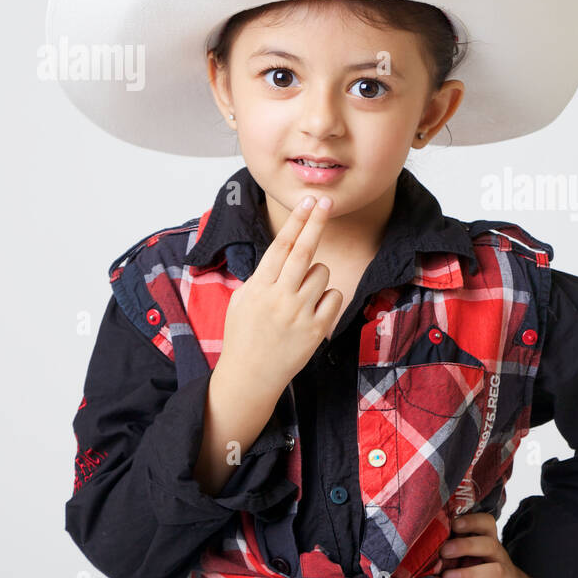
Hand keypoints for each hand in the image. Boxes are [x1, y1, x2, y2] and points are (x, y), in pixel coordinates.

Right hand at [217, 194, 342, 395]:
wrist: (250, 376)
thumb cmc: (245, 334)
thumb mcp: (243, 299)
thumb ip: (264, 275)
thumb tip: (286, 249)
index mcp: (258, 286)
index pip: (280, 246)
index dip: (296, 221)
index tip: (308, 201)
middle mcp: (279, 297)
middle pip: (303, 251)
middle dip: (316, 222)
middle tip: (327, 200)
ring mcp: (299, 314)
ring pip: (322, 274)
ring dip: (317, 276)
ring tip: (301, 296)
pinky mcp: (316, 330)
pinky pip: (334, 298)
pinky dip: (328, 299)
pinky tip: (313, 312)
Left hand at [427, 513, 562, 577]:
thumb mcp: (479, 561)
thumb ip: (459, 556)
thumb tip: (425, 554)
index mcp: (490, 546)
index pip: (487, 524)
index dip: (472, 521)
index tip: (454, 523)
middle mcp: (501, 560)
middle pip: (489, 545)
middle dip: (466, 545)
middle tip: (444, 551)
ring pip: (495, 571)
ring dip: (470, 574)